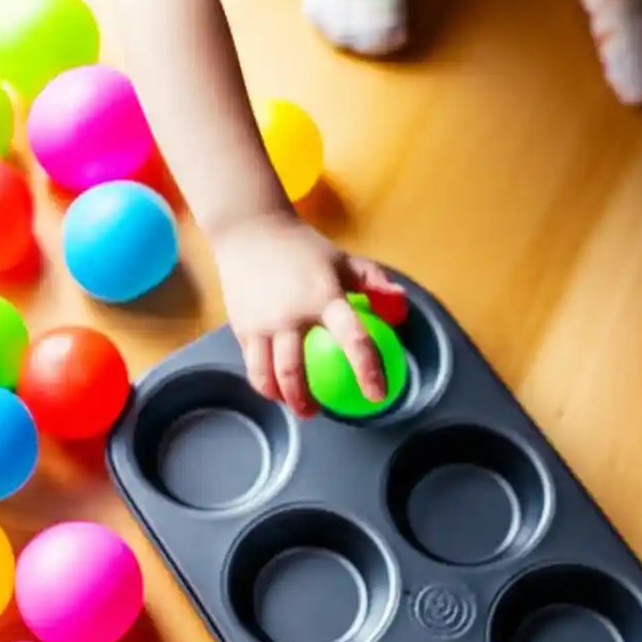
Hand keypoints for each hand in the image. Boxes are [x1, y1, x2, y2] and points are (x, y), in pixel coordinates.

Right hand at [211, 211, 404, 417]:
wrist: (249, 230)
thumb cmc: (302, 248)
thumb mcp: (342, 258)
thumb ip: (373, 282)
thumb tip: (400, 305)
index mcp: (324, 296)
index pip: (352, 339)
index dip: (367, 370)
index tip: (377, 394)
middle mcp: (291, 314)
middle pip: (295, 372)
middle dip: (306, 401)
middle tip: (318, 412)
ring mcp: (262, 322)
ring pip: (267, 375)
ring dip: (281, 398)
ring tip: (293, 406)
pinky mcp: (241, 325)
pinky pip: (252, 363)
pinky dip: (263, 380)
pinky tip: (272, 384)